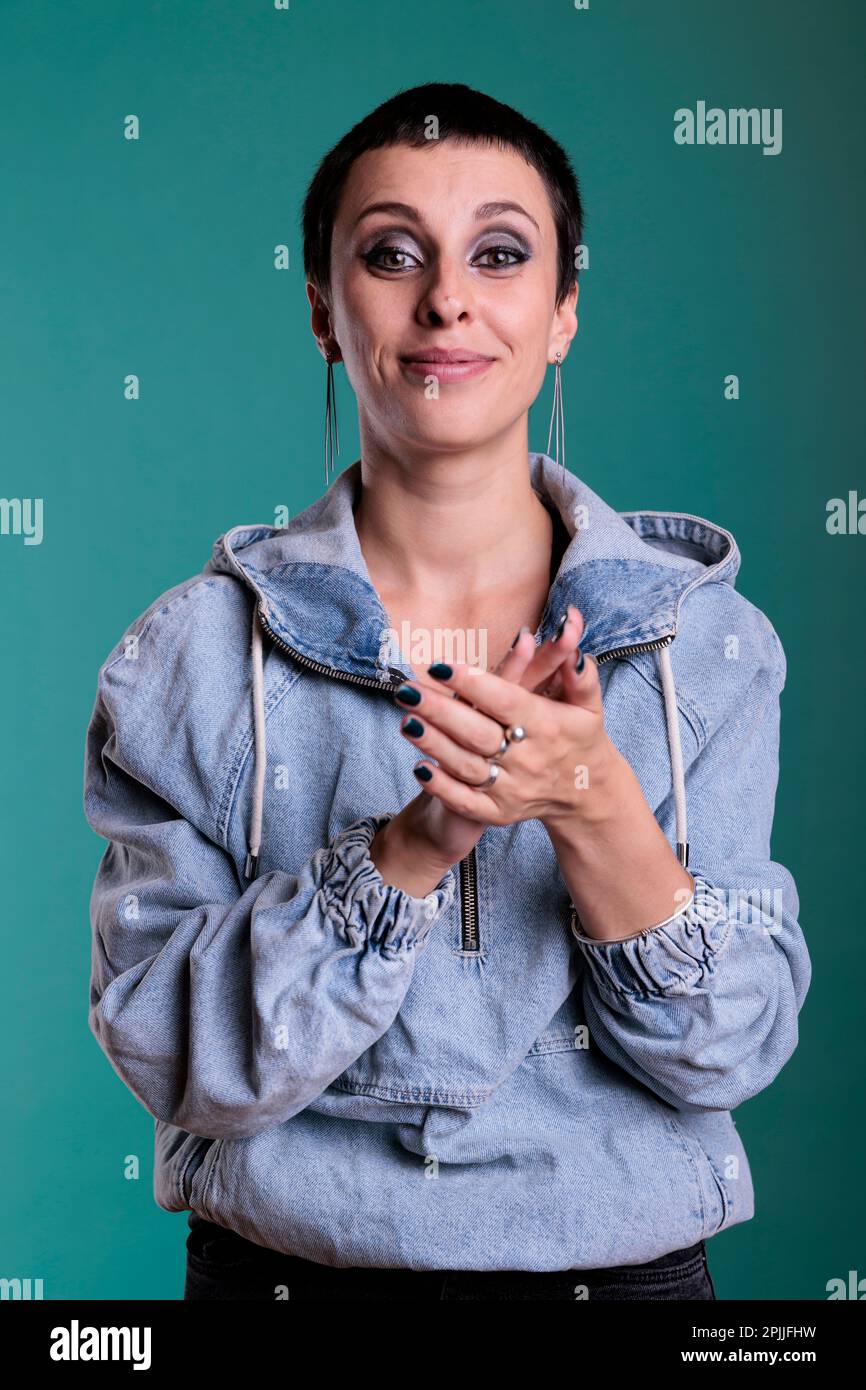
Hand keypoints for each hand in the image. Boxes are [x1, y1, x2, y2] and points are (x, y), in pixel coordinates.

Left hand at [394, 605, 618, 831]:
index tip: (439, 666)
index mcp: (547, 726)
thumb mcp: (588, 705)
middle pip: (477, 733)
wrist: (585, 794)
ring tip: (405, 720)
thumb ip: (578, 676)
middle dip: (439, 711)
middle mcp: (528, 759)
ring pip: (466, 766)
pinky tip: (418, 767)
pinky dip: (441, 787)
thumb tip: (573, 648)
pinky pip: (466, 802)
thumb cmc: (579, 738)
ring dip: (433, 744)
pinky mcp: (500, 813)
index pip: (504, 700)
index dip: (471, 683)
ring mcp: (513, 789)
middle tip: (406, 690)